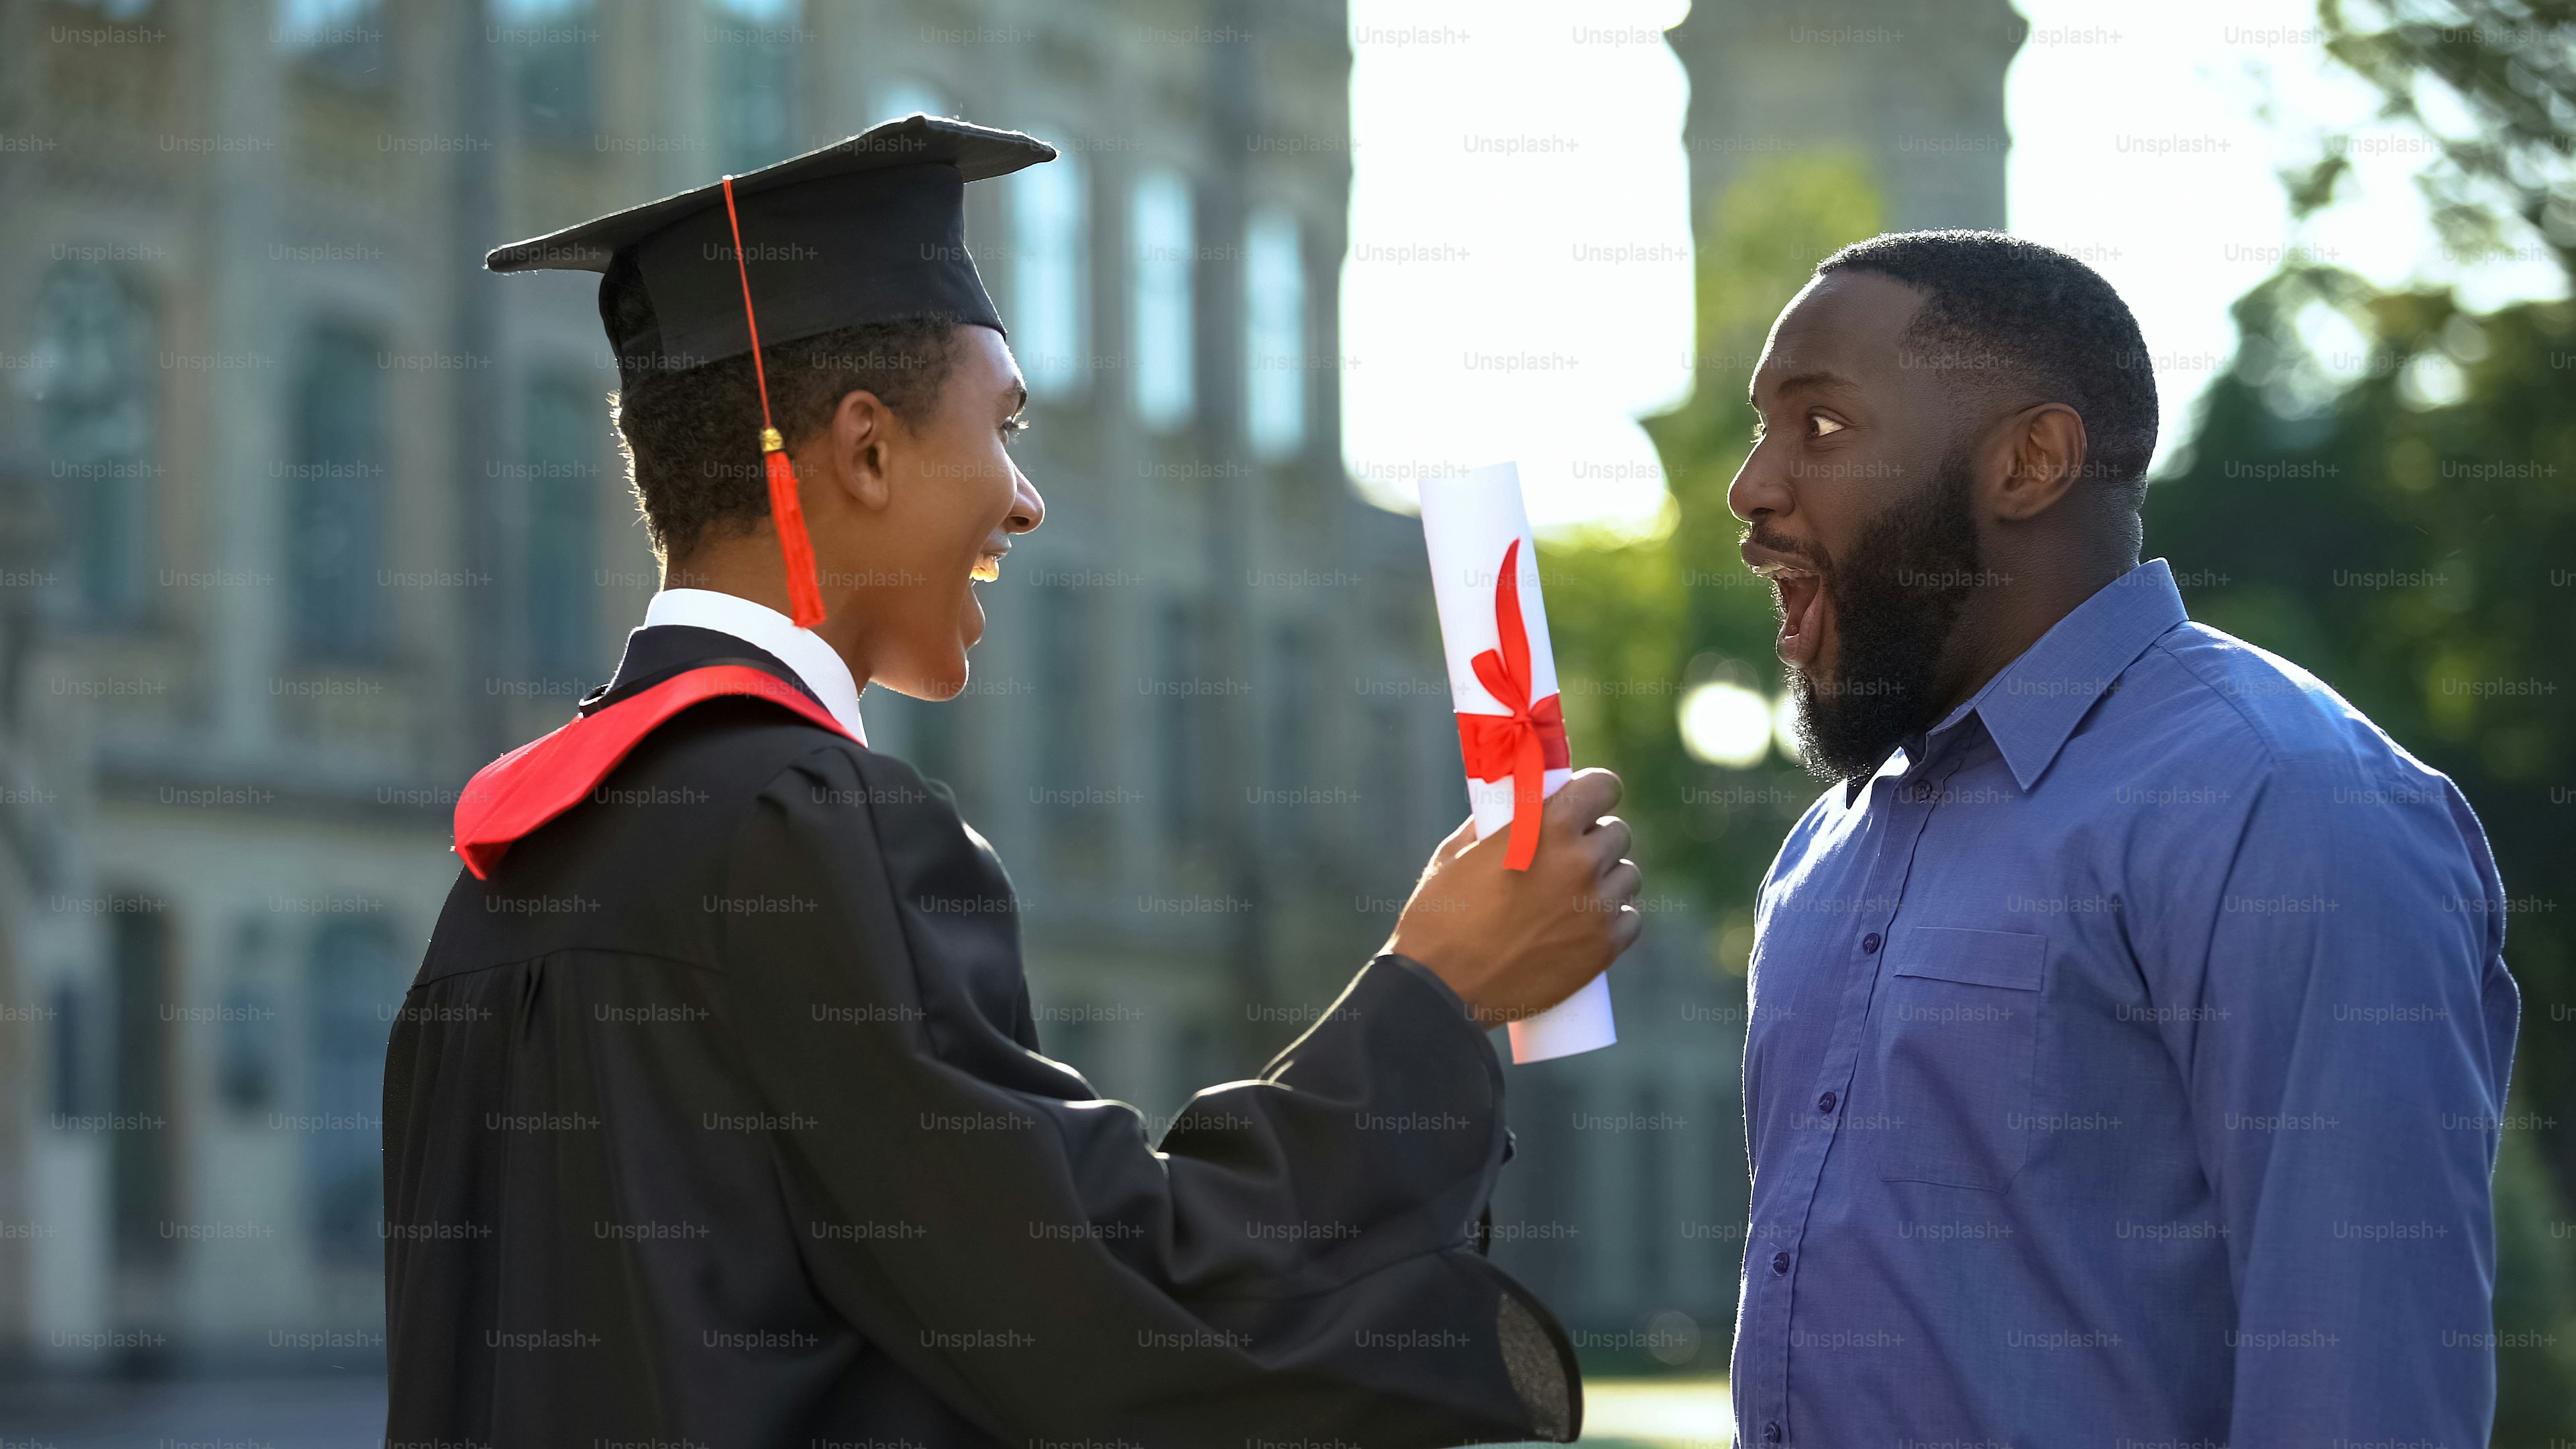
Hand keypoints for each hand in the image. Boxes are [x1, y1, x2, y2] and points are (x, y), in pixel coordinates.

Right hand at [1382, 768, 1641, 1026]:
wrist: (1442, 989)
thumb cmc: (1440, 917)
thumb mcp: (1458, 853)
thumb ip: (1493, 824)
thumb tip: (1514, 807)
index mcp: (1546, 827)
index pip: (1603, 786)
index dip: (1596, 792)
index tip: (1585, 804)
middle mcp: (1580, 861)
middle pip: (1618, 834)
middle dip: (1595, 840)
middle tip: (1568, 857)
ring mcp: (1596, 907)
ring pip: (1626, 877)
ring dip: (1607, 880)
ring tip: (1574, 897)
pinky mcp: (1603, 948)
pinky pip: (1629, 920)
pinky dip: (1613, 920)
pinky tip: (1586, 925)